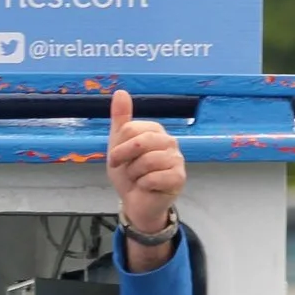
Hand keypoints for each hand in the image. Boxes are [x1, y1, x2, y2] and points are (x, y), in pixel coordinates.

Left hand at [106, 89, 183, 267]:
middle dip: (124, 159)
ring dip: (134, 174)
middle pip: (140, 142)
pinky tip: (147, 187)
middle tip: (122, 169)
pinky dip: (144, 185)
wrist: (136, 203)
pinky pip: (154, 177)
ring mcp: (177, 159)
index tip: (115, 159)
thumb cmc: (129, 173)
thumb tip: (120, 91)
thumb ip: (121, 119)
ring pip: (147, 161)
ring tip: (138, 179)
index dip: (118, 147)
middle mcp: (169, 141)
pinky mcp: (179, 177)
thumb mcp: (118, 146)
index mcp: (155, 131)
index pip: (130, 129)